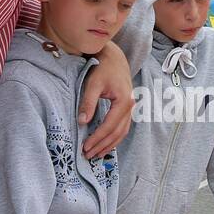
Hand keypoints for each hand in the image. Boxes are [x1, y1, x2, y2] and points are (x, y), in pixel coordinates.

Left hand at [82, 41, 132, 157]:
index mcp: (123, 101)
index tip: (86, 147)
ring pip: (122, 132)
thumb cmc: (103, 68)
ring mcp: (131, 108)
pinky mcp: (127, 109)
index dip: (97, 138)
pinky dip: (114, 138)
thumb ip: (88, 102)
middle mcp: (130, 107)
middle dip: (102, 145)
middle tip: (89, 155)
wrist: (114, 58)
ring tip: (97, 154)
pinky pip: (123, 128)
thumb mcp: (93, 84)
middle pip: (117, 133)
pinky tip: (106, 144)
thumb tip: (82, 121)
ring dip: (110, 145)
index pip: (109, 126)